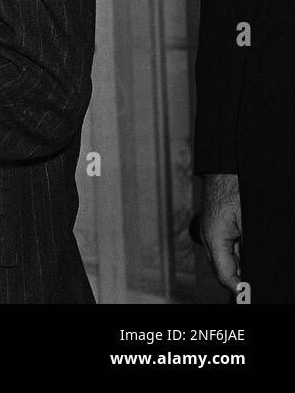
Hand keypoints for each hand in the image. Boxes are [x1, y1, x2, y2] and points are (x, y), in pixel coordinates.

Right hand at [200, 173, 242, 292]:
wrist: (226, 164)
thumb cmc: (237, 187)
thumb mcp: (248, 222)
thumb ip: (246, 249)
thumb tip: (249, 271)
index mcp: (214, 237)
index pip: (224, 274)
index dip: (239, 288)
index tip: (249, 295)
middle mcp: (207, 235)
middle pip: (221, 269)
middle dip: (238, 280)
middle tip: (253, 288)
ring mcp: (209, 229)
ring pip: (222, 259)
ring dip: (237, 267)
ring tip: (252, 272)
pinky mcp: (213, 224)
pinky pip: (223, 247)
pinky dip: (235, 255)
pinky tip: (247, 253)